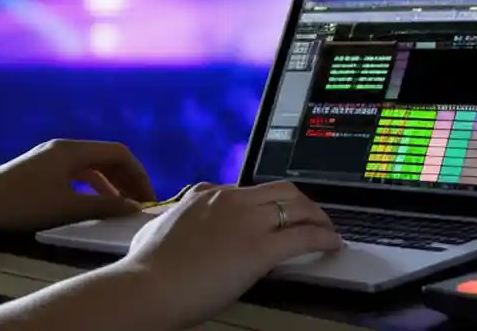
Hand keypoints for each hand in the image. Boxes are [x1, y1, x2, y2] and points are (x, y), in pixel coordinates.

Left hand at [0, 139, 155, 235]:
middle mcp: (63, 149)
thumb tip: (134, 208)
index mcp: (71, 150)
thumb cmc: (19, 205)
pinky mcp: (39, 172)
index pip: (119, 153)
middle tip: (140, 202)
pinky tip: (95, 204)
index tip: (148, 197)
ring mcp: (49, 159)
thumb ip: (103, 207)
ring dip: (111, 185)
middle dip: (127, 179)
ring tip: (122, 206)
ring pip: (92, 167)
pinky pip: (77, 175)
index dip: (139, 174)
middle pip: (107, 158)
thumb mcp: (65, 208)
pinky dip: (92, 187)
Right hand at [120, 182, 342, 328]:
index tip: (275, 213)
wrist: (147, 286)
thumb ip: (176, 220)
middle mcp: (231, 200)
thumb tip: (173, 224)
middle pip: (282, 191)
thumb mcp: (157, 228)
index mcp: (206, 195)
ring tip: (327, 230)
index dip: (268, 202)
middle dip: (302, 203)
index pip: (249, 191)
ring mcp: (248, 221)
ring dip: (318, 218)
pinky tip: (331, 244)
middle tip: (311, 218)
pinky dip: (323, 238)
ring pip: (298, 207)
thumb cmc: (145, 267)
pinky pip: (303, 236)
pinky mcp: (260, 247)